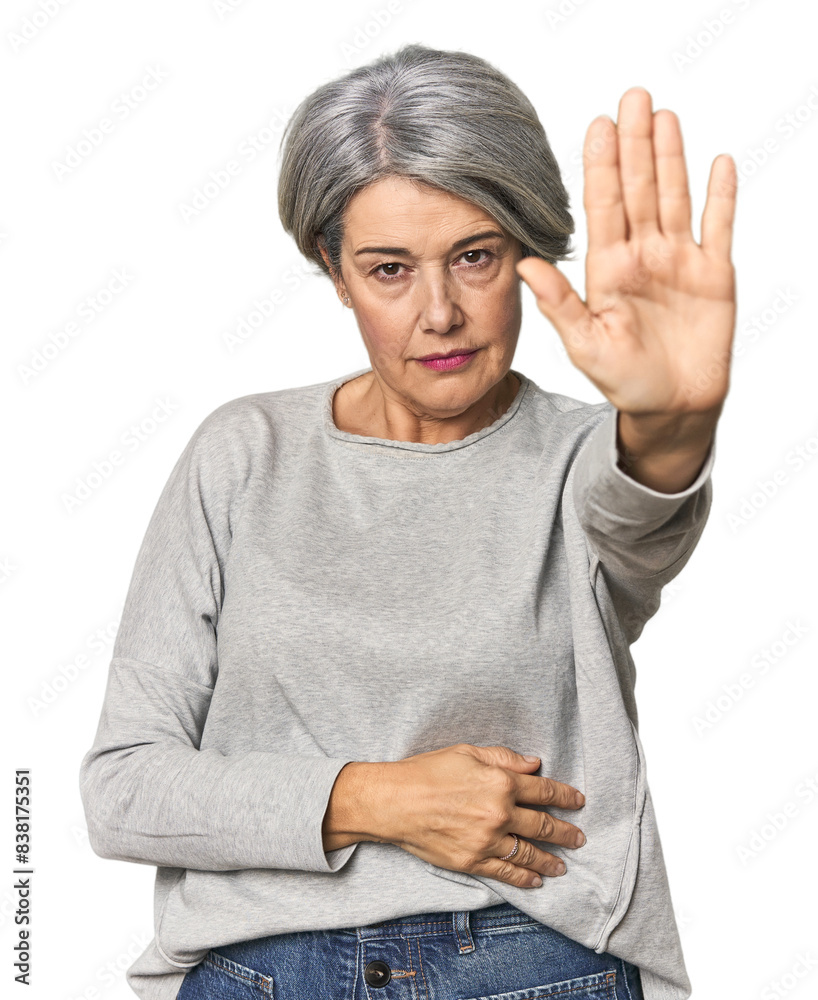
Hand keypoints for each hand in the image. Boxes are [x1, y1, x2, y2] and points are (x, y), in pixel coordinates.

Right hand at [381, 743, 585, 888]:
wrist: (394, 802)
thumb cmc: (426, 772)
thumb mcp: (467, 752)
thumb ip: (504, 758)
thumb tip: (533, 764)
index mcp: (501, 783)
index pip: (544, 791)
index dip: (565, 796)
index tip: (578, 801)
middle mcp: (499, 813)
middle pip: (543, 826)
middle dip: (566, 832)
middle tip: (579, 838)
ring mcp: (486, 841)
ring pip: (528, 853)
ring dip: (550, 859)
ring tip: (563, 863)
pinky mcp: (472, 861)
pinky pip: (506, 872)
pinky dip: (524, 877)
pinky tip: (536, 879)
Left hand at [516, 87, 736, 418]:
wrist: (670, 407)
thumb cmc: (624, 381)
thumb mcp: (585, 344)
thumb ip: (559, 303)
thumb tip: (524, 263)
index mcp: (608, 269)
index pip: (604, 207)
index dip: (602, 166)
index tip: (598, 125)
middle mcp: (642, 256)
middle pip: (639, 190)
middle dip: (636, 144)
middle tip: (633, 97)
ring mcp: (679, 261)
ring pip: (675, 197)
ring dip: (672, 157)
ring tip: (665, 116)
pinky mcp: (713, 274)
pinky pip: (719, 226)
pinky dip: (721, 196)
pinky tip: (717, 164)